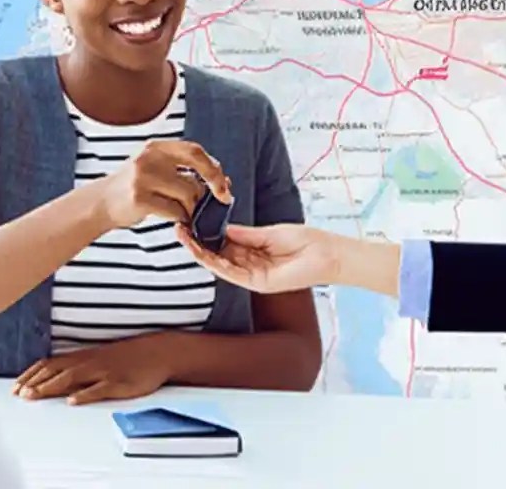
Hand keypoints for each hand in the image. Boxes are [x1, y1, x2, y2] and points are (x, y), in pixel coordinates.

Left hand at [12, 334, 173, 404]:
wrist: (158, 351)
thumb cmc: (128, 356)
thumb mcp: (100, 357)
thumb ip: (78, 365)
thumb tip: (54, 376)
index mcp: (83, 356)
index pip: (50, 363)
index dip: (31, 374)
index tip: (15, 386)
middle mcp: (90, 362)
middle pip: (56, 371)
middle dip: (35, 382)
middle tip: (18, 394)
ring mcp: (104, 371)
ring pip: (72, 378)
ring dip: (50, 387)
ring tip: (34, 395)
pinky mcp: (120, 382)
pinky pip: (99, 389)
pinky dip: (84, 394)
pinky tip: (72, 401)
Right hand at [92, 140, 231, 228]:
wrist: (101, 202)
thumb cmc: (136, 186)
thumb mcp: (156, 168)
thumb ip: (185, 170)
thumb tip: (223, 181)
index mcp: (156, 147)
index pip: (195, 152)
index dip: (214, 168)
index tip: (224, 185)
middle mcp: (149, 158)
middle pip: (195, 175)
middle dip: (212, 191)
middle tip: (218, 202)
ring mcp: (143, 178)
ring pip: (188, 196)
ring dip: (193, 209)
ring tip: (186, 212)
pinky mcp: (139, 199)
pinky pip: (175, 211)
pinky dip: (181, 219)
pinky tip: (176, 219)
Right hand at [176, 223, 343, 293]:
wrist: (326, 254)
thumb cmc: (304, 241)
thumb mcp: (269, 232)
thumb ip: (244, 234)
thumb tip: (221, 227)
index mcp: (251, 248)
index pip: (221, 243)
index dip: (204, 234)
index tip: (188, 223)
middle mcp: (248, 262)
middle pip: (216, 254)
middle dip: (196, 243)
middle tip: (179, 230)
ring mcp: (251, 274)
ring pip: (219, 265)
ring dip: (201, 254)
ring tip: (185, 240)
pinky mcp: (257, 283)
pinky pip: (232, 274)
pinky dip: (217, 264)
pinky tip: (204, 254)